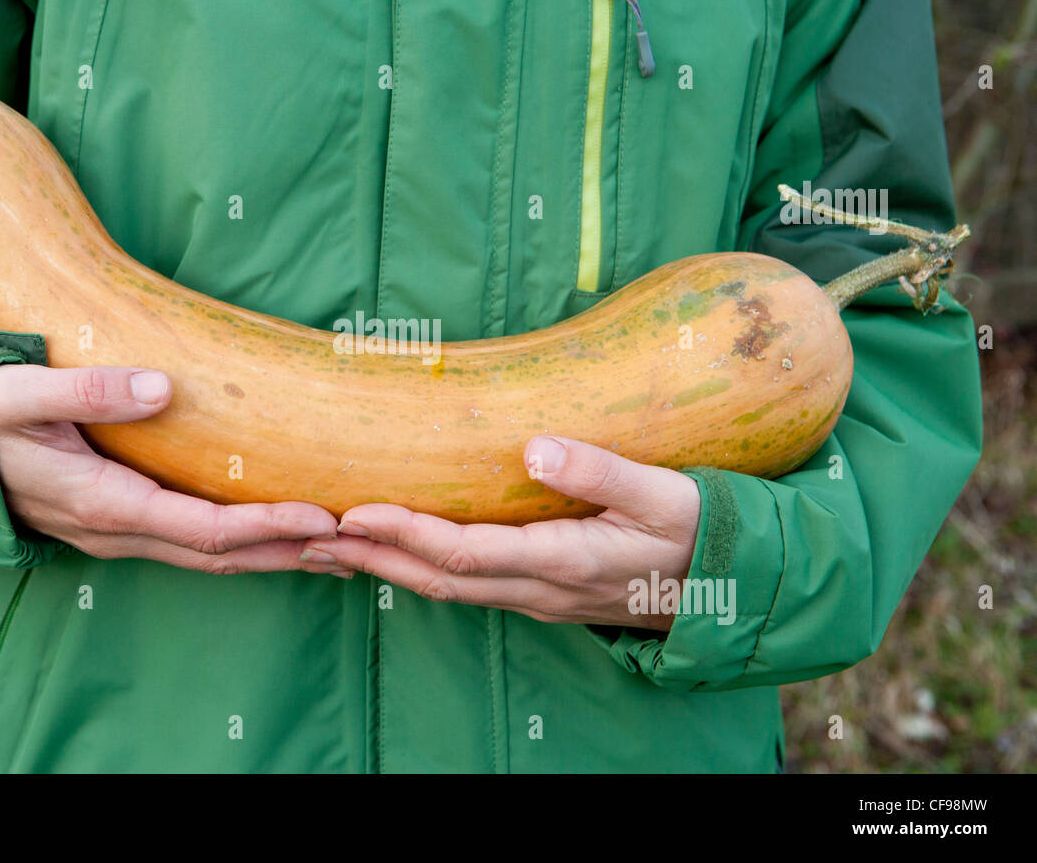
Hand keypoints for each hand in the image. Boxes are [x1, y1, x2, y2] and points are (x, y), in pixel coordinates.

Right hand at [0, 364, 343, 574]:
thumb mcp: (20, 393)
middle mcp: (116, 531)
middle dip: (288, 552)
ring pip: (208, 556)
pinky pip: (190, 543)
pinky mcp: (118, 522)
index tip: (323, 517)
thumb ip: (86, 389)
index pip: (204, 529)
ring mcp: (117, 533)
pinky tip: (270, 531)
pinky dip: (239, 543)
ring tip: (331, 545)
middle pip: (220, 555)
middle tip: (355, 544)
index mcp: (102, 503)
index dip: (267, 526)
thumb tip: (158, 386)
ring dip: (270, 554)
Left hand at [297, 436, 701, 627]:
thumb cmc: (702, 533)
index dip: (405, 535)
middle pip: (438, 581)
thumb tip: (533, 445)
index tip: (354, 514)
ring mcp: (538, 598)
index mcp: (564, 562)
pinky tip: (398, 555)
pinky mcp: (542, 594)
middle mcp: (539, 589)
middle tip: (310, 538)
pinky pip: (468, 588)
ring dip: (389, 569)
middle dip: (374, 560)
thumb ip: (601, 469)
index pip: (464, 555)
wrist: (734, 589)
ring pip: (447, 590)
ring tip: (334, 549)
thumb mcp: (666, 493)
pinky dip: (423, 571)